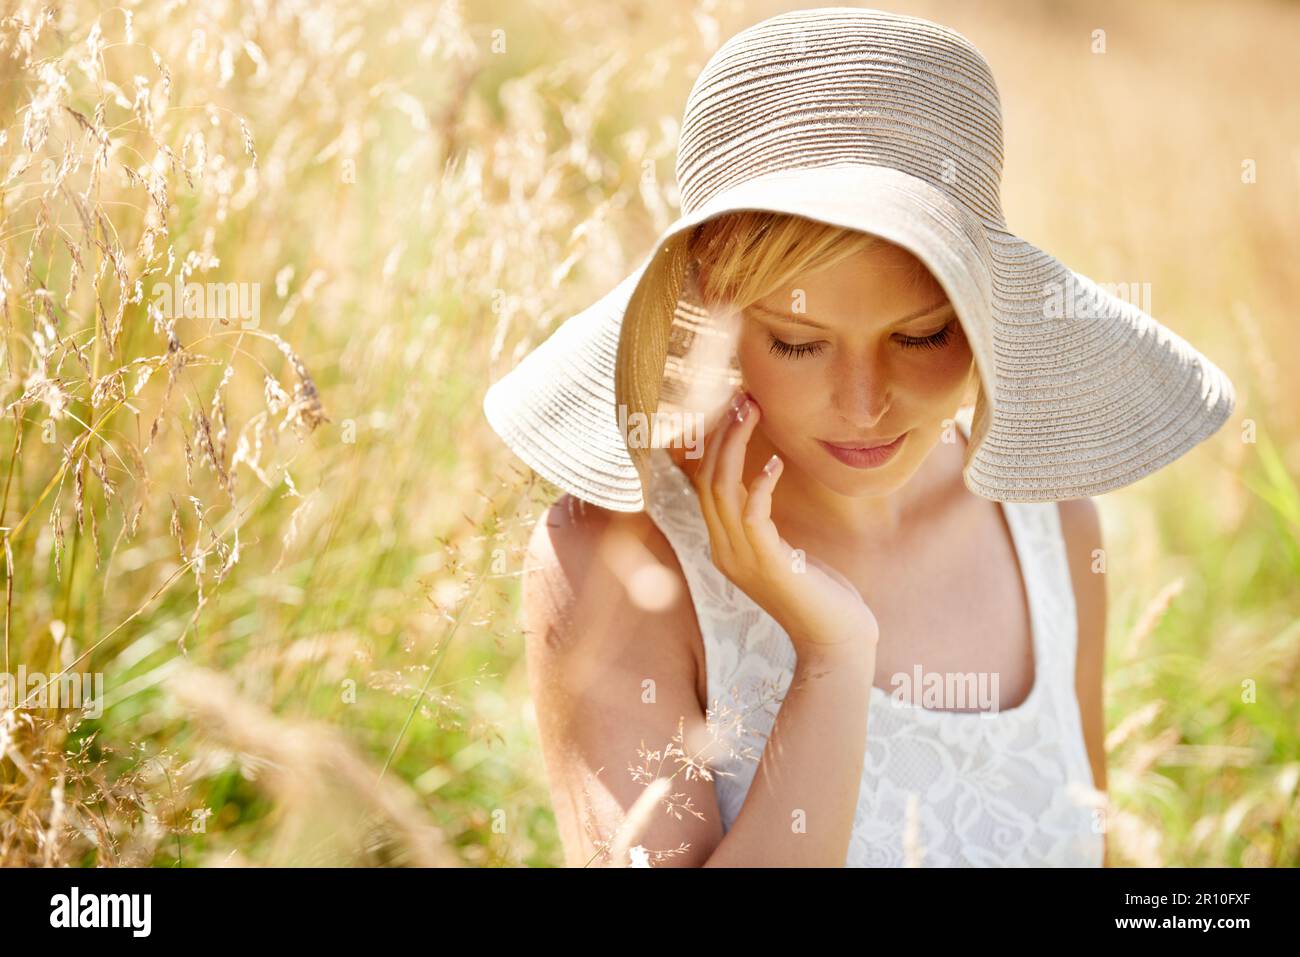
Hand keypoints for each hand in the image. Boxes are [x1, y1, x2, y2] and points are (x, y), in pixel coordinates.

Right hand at [691, 391, 880, 657]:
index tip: (732, 408)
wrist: (836, 642)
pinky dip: (760, 485)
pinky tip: (776, 463)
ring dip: (736, 447)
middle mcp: (724, 551)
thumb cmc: (820, 595)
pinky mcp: (768, 564)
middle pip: (706, 481)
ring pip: (721, 491)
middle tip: (741, 398)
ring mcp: (742, 559)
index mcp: (724, 547)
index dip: (714, 445)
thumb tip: (763, 483)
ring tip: (752, 412)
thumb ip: (766, 524)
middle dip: (721, 434)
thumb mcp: (786, 552)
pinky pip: (752, 515)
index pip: (703, 486)